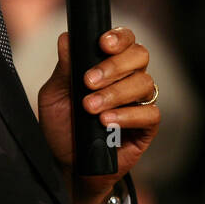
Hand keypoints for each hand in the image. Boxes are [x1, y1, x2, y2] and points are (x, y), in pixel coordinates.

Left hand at [38, 27, 159, 203]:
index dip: (120, 37)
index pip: (125, 40)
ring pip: (144, 83)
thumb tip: (67, 39)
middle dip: (114, 65)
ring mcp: (140, 102)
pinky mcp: (147, 127)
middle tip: (89, 81)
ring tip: (90, 108)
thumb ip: (64, 69)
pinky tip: (106, 122)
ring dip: (115, 93)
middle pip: (140, 56)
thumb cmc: (62, 127)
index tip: (102, 44)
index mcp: (110, 65)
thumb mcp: (55, 96)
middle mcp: (129, 78)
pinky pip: (150, 113)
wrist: (67, 165)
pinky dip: (127, 115)